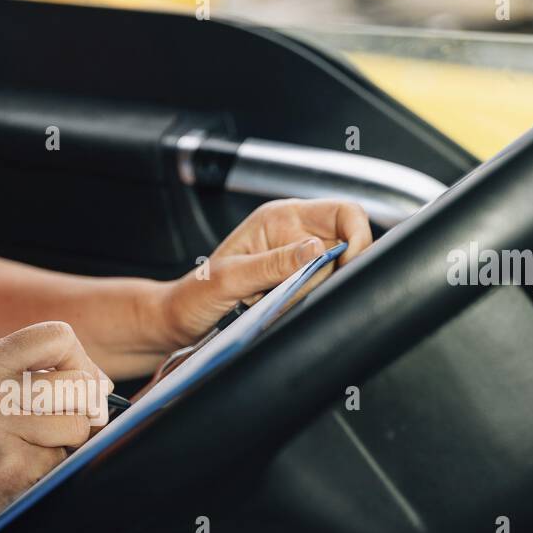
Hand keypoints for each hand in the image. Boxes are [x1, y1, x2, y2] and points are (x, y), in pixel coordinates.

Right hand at [0, 321, 110, 532]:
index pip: (58, 336)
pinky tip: (18, 474)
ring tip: (30, 452)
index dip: (81, 361)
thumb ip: (28, 377)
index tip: (78, 385)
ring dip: (67, 444)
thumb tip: (99, 383)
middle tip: (63, 426)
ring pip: (77, 424)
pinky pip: (62, 461)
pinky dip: (50, 470)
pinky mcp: (9, 468)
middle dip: (84, 408)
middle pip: (78, 381)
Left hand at [155, 199, 372, 349]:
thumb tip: (317, 250)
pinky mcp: (293, 282)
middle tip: (291, 292)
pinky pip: (317, 290)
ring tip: (272, 300)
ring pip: (332, 273)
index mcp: (279, 217)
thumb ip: (272, 264)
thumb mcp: (229, 280)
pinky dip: (304, 302)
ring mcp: (294, 258)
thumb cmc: (192, 295)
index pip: (343, 212)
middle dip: (328, 274)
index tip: (348, 266)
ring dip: (312, 292)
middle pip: (345, 245)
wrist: (175, 320)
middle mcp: (292, 233)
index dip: (357, 236)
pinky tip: (275, 307)